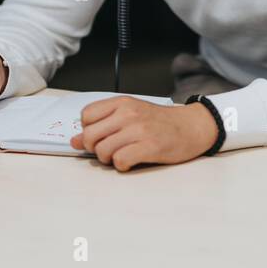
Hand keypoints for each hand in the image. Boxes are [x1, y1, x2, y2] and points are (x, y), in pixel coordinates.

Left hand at [70, 97, 218, 171]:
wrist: (192, 126)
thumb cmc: (160, 122)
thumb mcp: (130, 116)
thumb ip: (103, 125)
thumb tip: (74, 141)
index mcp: (122, 102)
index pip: (86, 116)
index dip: (89, 130)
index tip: (102, 135)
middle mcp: (129, 113)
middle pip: (91, 136)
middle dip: (96, 148)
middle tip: (111, 149)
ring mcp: (140, 129)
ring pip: (103, 151)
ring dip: (109, 159)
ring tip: (123, 155)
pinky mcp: (150, 146)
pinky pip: (120, 161)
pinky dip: (122, 165)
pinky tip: (132, 161)